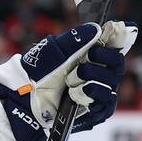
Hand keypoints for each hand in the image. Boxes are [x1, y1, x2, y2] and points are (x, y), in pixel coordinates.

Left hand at [0, 21, 137, 140]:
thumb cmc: (37, 73)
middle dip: (101, 64)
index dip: (114, 46)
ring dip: (93, 81)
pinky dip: (93, 97)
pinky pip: (106, 105)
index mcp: (90, 56)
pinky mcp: (94, 112)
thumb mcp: (53, 51)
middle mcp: (97, 74)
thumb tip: (96, 28)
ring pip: (112, 86)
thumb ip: (75, 39)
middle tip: (81, 66)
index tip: (98, 47)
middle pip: (117, 67)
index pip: (115, 48)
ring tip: (71, 83)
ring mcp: (96, 94)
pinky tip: (77, 94)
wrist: (24, 97)